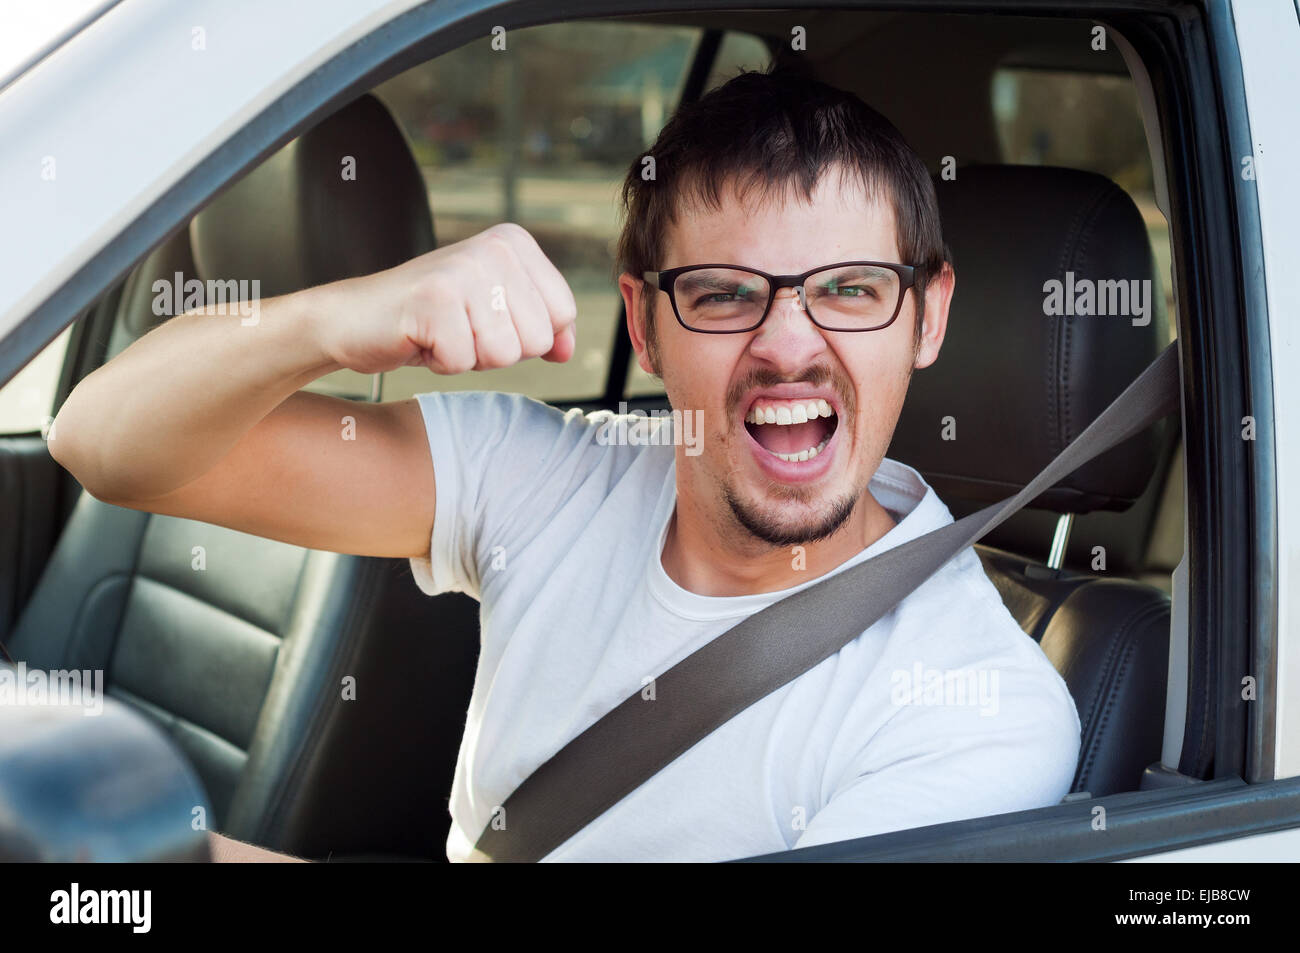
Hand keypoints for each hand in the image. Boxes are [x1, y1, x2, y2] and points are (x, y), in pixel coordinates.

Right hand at [314, 222, 577, 375]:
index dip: (526, 335)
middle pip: (537, 338)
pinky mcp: (434, 300)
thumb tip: (568, 350)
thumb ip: (541, 327)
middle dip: (497, 350)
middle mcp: (494, 248)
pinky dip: (441, 363)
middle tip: (458, 328)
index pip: (563, 313)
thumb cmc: (431, 319)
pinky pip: (464, 362)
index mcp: (515, 243)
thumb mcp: (496, 316)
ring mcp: (464, 271)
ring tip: (442, 332)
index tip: (486, 319)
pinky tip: (421, 338)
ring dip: (470, 357)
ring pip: (505, 353)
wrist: (355, 319)